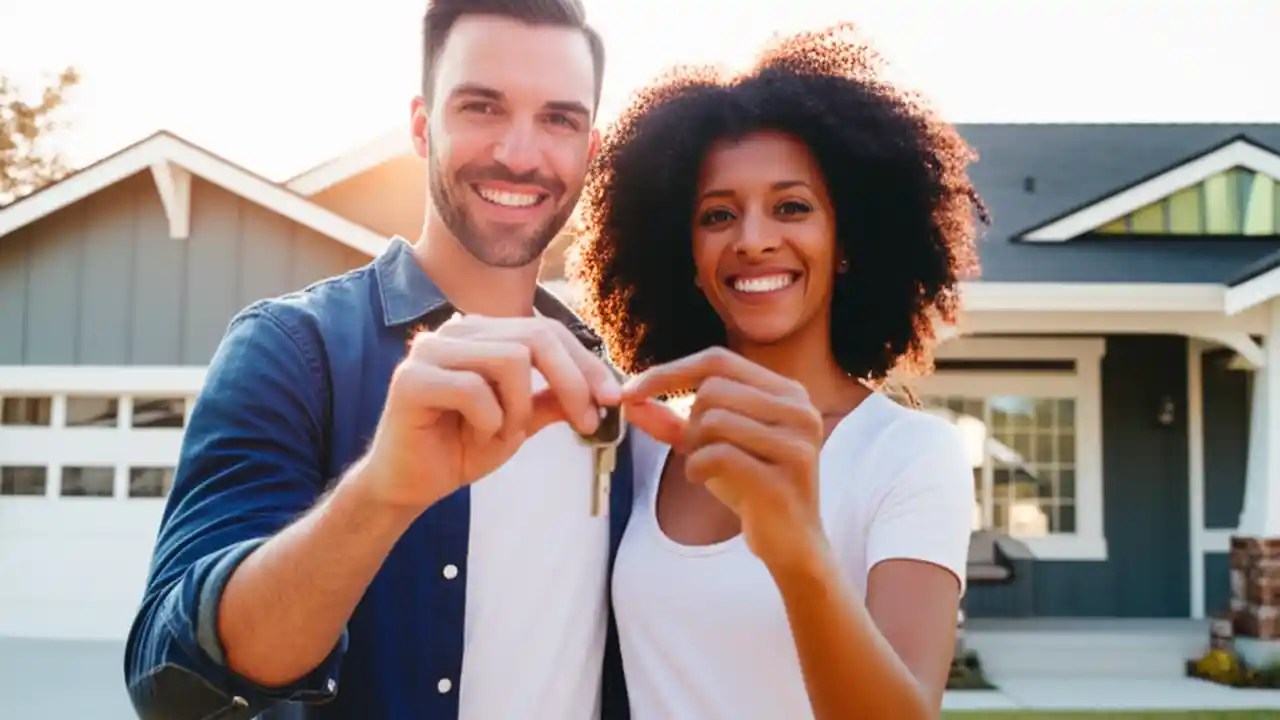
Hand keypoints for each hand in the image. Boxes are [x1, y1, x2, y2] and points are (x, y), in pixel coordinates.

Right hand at [357, 314, 620, 512]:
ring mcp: (430, 350)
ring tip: (501, 433)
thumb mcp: (519, 422)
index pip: (546, 331)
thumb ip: (552, 399)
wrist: (408, 486)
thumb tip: (600, 388)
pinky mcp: (411, 379)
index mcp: (481, 333)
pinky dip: (488, 421)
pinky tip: (473, 436)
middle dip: (572, 381)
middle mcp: (455, 331)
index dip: (585, 363)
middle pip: (535, 337)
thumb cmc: (458, 449)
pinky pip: (474, 389)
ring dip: (519, 409)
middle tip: (587, 422)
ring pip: (510, 359)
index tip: (612, 397)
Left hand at [622, 347, 826, 568]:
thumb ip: (671, 421)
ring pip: (714, 420)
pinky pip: (719, 455)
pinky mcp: (783, 478)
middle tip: (696, 450)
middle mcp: (799, 410)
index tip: (632, 390)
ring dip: (694, 448)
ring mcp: (796, 443)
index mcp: (787, 391)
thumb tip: (628, 400)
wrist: (790, 543)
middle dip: (690, 422)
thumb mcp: (710, 445)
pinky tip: (701, 480)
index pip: (717, 360)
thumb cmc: (750, 486)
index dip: (670, 371)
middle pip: (712, 390)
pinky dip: (696, 467)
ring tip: (705, 467)